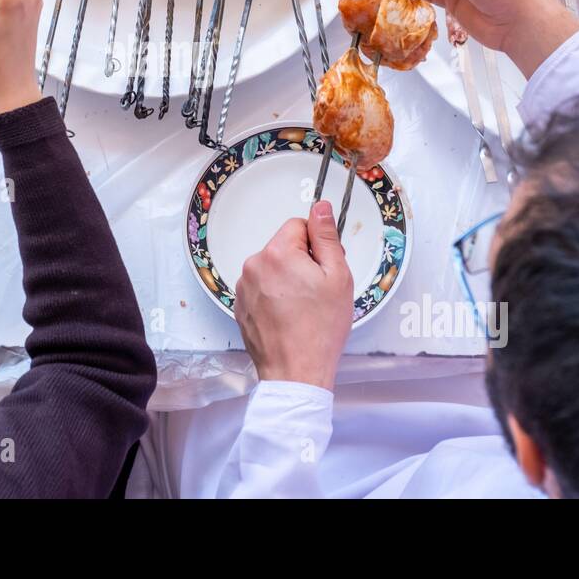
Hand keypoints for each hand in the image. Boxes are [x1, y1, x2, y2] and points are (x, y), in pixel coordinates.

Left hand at [234, 201, 352, 390]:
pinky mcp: (240, 305)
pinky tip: (288, 316)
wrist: (296, 371)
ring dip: (287, 279)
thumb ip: (327, 237)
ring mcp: (243, 287)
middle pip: (284, 247)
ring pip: (272, 268)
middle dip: (302, 262)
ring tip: (302, 307)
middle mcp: (253, 265)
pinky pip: (261, 287)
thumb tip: (321, 208)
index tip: (323, 267)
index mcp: (277, 253)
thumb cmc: (319, 329)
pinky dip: (274, 296)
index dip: (316, 244)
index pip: (298, 225)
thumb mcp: (337, 276)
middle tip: (317, 291)